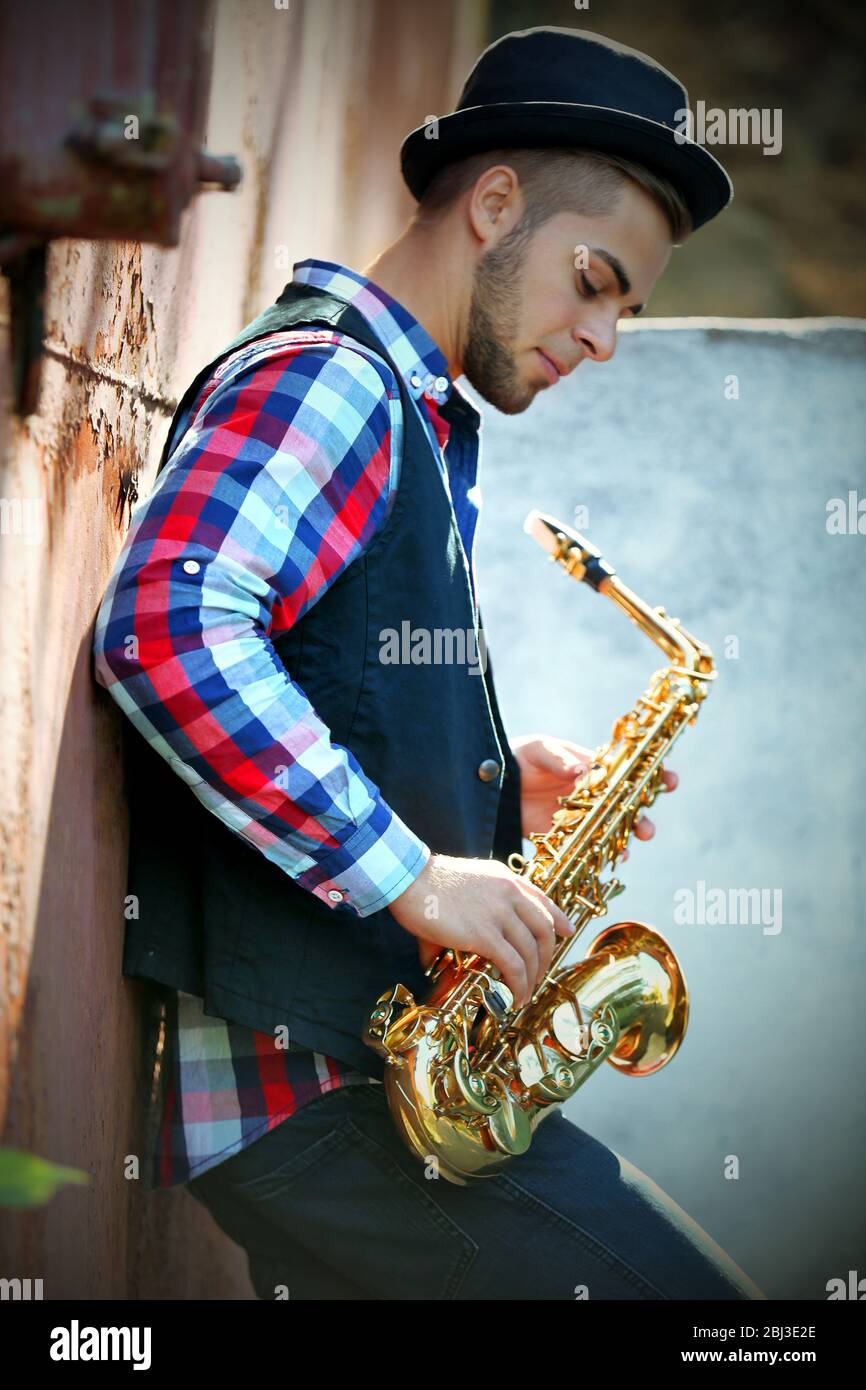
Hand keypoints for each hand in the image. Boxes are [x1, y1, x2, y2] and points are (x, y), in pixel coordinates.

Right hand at [388, 853, 576, 1007]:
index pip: (542, 899)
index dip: (558, 919)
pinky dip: (519, 985)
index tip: (566, 932)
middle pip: (544, 929)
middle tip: (539, 975)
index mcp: (505, 879)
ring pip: (531, 951)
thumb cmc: (424, 883)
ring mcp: (499, 914)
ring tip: (524, 995)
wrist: (408, 877)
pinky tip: (515, 997)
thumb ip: (462, 917)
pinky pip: (513, 965)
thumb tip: (432, 962)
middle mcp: (509, 893)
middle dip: (546, 957)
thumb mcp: (458, 889)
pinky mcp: (485, 935)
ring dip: (533, 978)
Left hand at [510, 732, 677, 858]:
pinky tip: (610, 859)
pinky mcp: (561, 835)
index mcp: (591, 768)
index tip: (671, 780)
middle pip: (626, 807)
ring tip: (633, 846)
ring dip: (626, 838)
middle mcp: (591, 795)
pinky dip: (599, 855)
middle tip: (649, 829)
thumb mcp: (540, 750)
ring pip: (611, 830)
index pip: (628, 772)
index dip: (652, 776)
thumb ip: (560, 758)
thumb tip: (583, 768)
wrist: (491, 781)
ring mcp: (579, 817)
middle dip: (643, 817)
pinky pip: (585, 847)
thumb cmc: (519, 756)